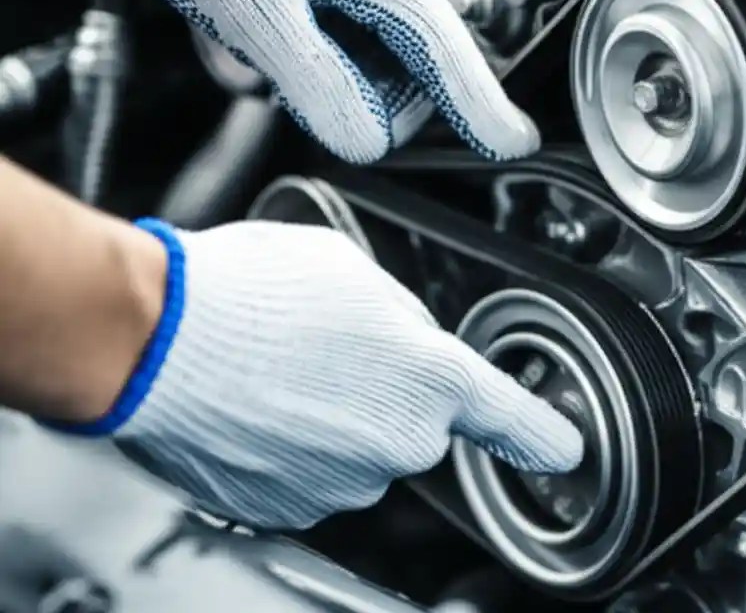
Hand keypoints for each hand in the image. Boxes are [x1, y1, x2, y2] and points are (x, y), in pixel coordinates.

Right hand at [102, 220, 582, 529]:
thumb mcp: (354, 268)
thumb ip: (404, 316)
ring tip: (278, 370)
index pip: (516, 421)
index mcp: (434, 380)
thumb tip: (409, 341)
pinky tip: (257, 404)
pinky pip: (310, 476)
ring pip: (359, 451)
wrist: (150, 341)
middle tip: (329, 349)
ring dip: (334, 419)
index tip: (561, 449)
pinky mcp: (288, 510)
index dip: (543, 436)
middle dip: (386, 392)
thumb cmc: (248, 292)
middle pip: (416, 424)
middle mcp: (399, 443)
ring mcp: (342, 484)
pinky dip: (291, 448)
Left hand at [119, 0, 537, 162]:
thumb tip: (368, 142)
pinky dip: (318, 48)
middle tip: (294, 95)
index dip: (482, 107)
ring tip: (261, 53)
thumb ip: (318, 84)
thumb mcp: (253, 15)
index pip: (449, 54)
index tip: (516, 143)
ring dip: (332, 71)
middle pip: (415, 61)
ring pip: (381, 49)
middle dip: (366, 94)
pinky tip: (267, 37)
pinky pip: (353, 26)